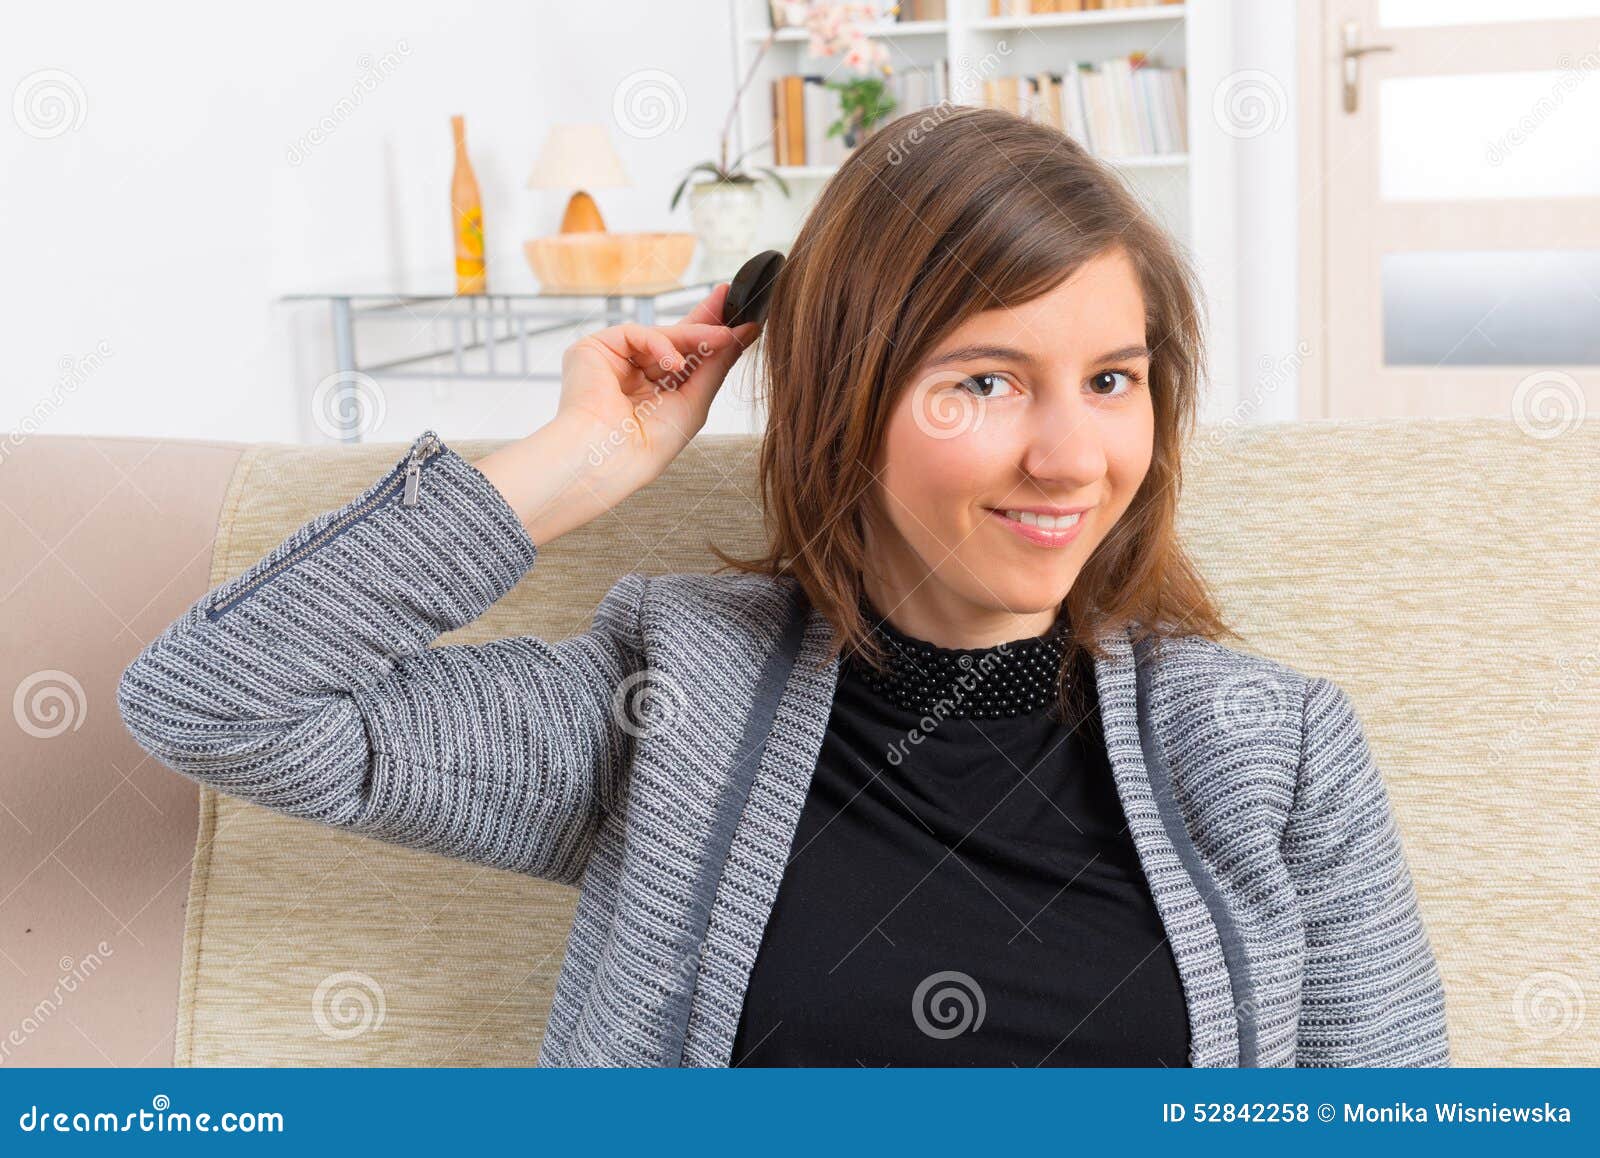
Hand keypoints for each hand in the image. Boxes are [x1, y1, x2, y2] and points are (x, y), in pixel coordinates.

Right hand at [556, 283, 760, 486]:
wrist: (611, 457)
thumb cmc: (649, 444)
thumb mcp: (695, 402)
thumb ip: (716, 366)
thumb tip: (744, 335)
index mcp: (654, 393)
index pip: (686, 358)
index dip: (711, 337)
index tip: (742, 321)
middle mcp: (632, 375)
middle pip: (673, 339)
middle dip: (705, 322)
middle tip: (732, 302)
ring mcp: (613, 361)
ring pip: (660, 335)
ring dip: (694, 335)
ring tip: (723, 337)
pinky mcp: (594, 349)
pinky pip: (636, 334)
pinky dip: (660, 344)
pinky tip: (674, 363)